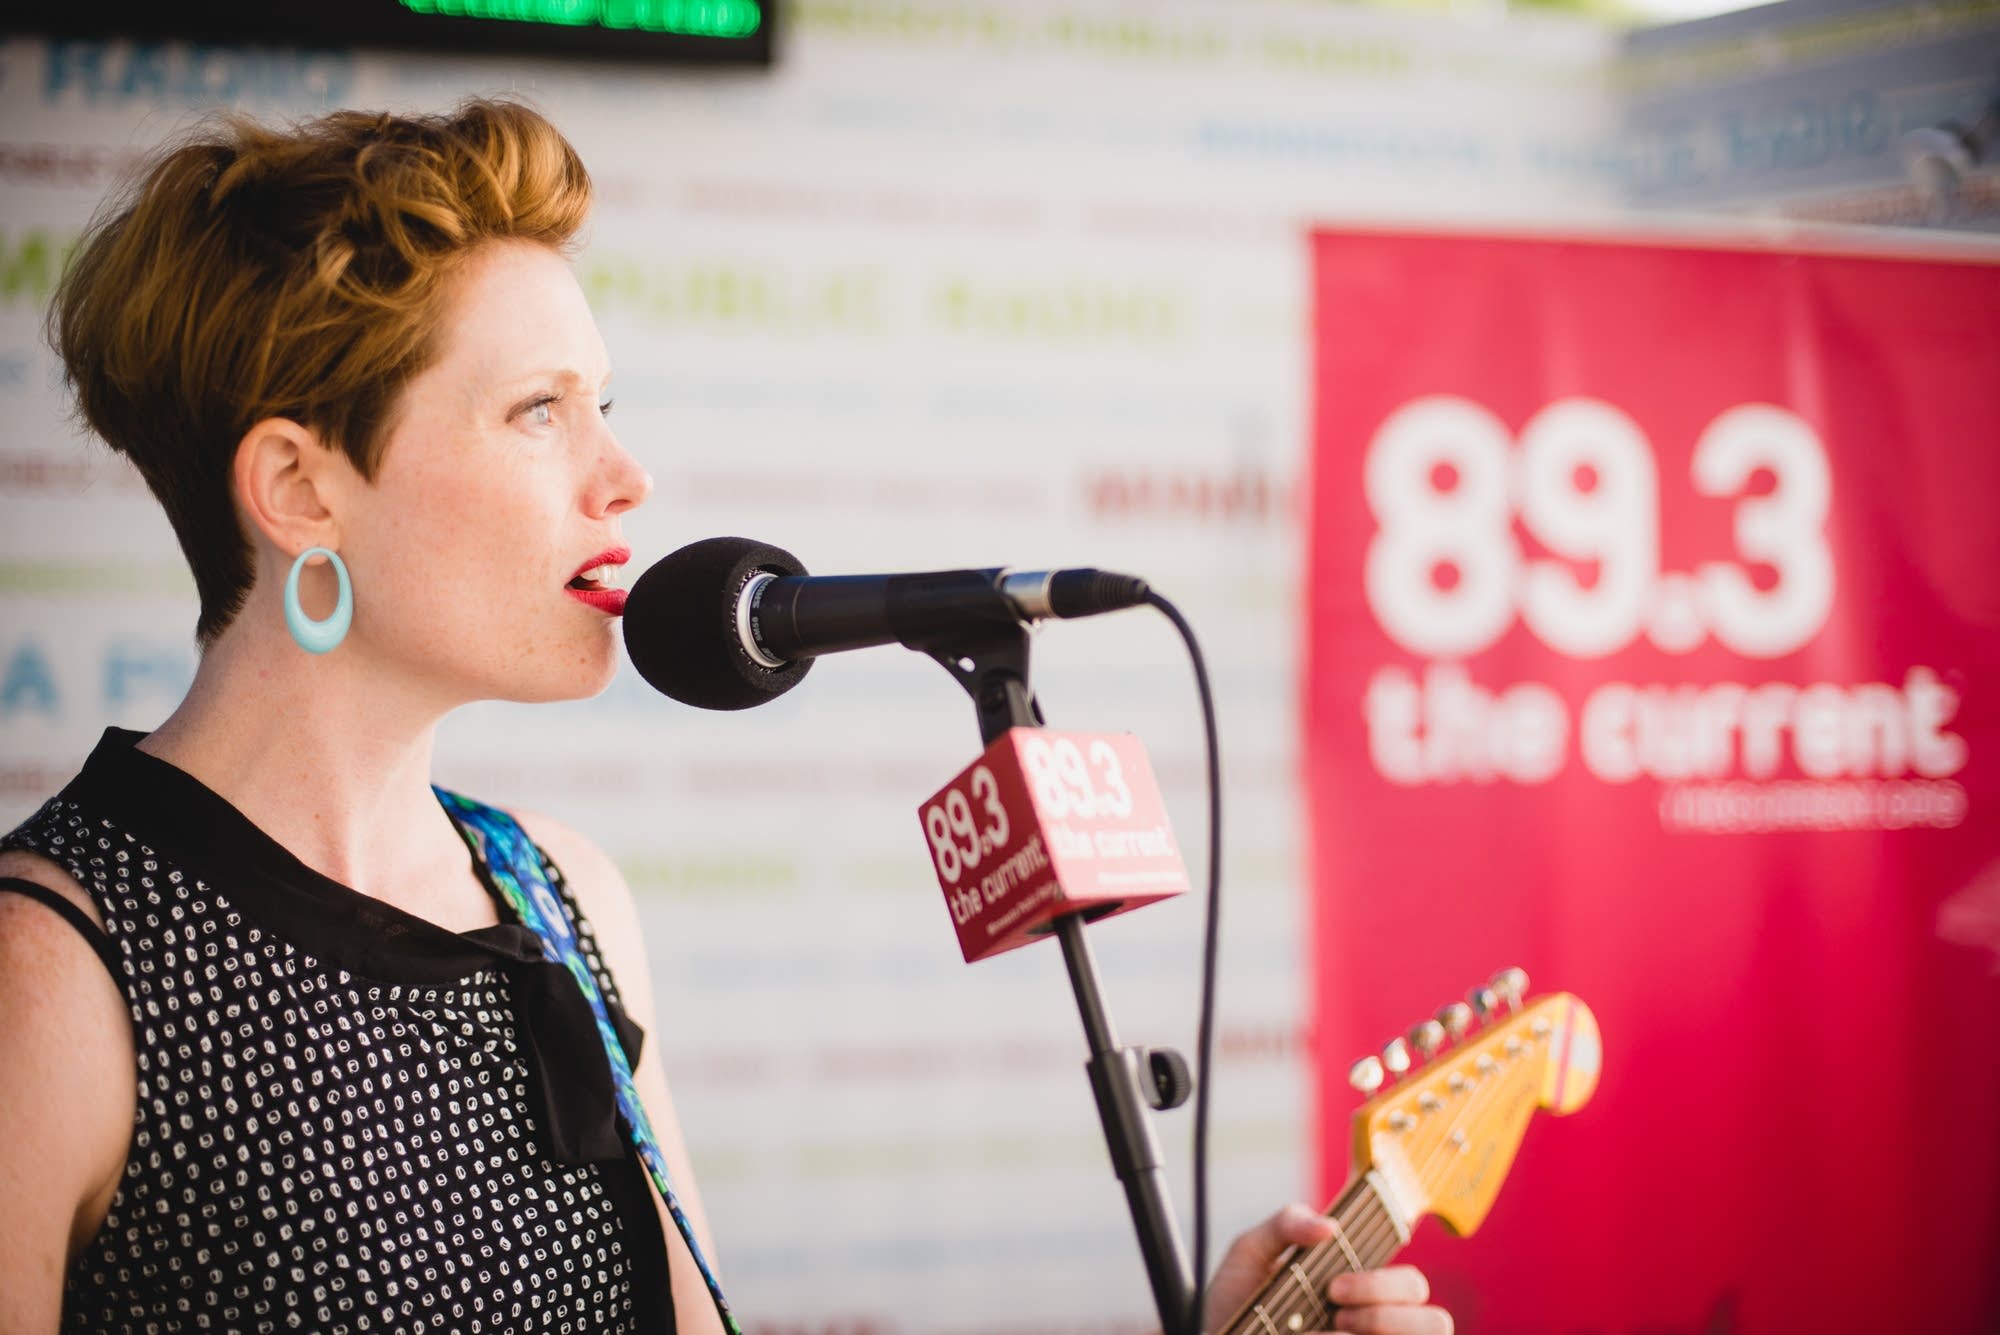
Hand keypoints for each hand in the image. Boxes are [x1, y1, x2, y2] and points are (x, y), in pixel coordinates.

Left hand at [1205, 1204, 1452, 1334]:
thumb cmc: (1234, 1306)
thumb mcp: (1250, 1255)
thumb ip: (1285, 1225)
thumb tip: (1328, 1226)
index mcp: (1360, 1295)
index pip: (1410, 1286)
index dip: (1388, 1281)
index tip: (1337, 1283)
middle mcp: (1375, 1328)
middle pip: (1432, 1317)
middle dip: (1383, 1301)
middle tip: (1333, 1300)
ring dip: (1384, 1325)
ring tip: (1333, 1326)